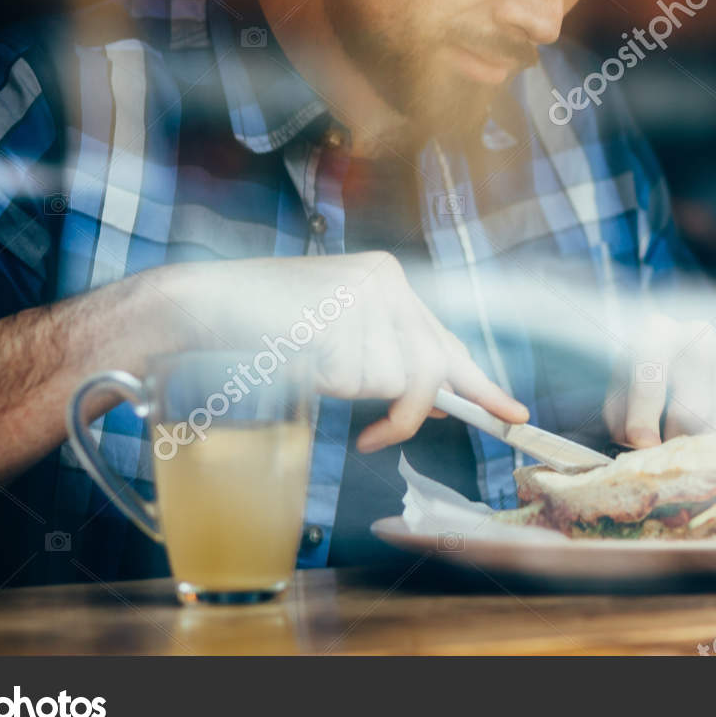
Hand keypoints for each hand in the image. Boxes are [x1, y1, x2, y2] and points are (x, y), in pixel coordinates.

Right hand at [151, 252, 527, 451]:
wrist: (202, 303)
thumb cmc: (263, 326)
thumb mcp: (339, 336)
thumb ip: (387, 358)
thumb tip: (439, 402)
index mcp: (388, 280)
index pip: (446, 341)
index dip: (480, 383)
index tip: (513, 413)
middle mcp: (385, 280)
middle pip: (430, 367)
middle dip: (407, 412)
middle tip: (375, 436)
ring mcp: (364, 293)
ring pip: (388, 381)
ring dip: (348, 391)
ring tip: (308, 361)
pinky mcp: (339, 311)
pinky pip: (353, 380)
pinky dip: (326, 384)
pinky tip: (297, 355)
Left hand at [601, 314, 715, 447]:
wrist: (682, 358)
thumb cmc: (644, 378)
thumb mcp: (621, 392)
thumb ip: (621, 418)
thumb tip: (639, 446)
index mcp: (655, 332)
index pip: (651, 376)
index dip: (644, 416)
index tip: (642, 445)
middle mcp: (698, 335)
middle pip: (693, 410)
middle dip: (675, 440)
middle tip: (665, 453)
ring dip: (697, 441)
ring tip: (684, 437)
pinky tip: (709, 425)